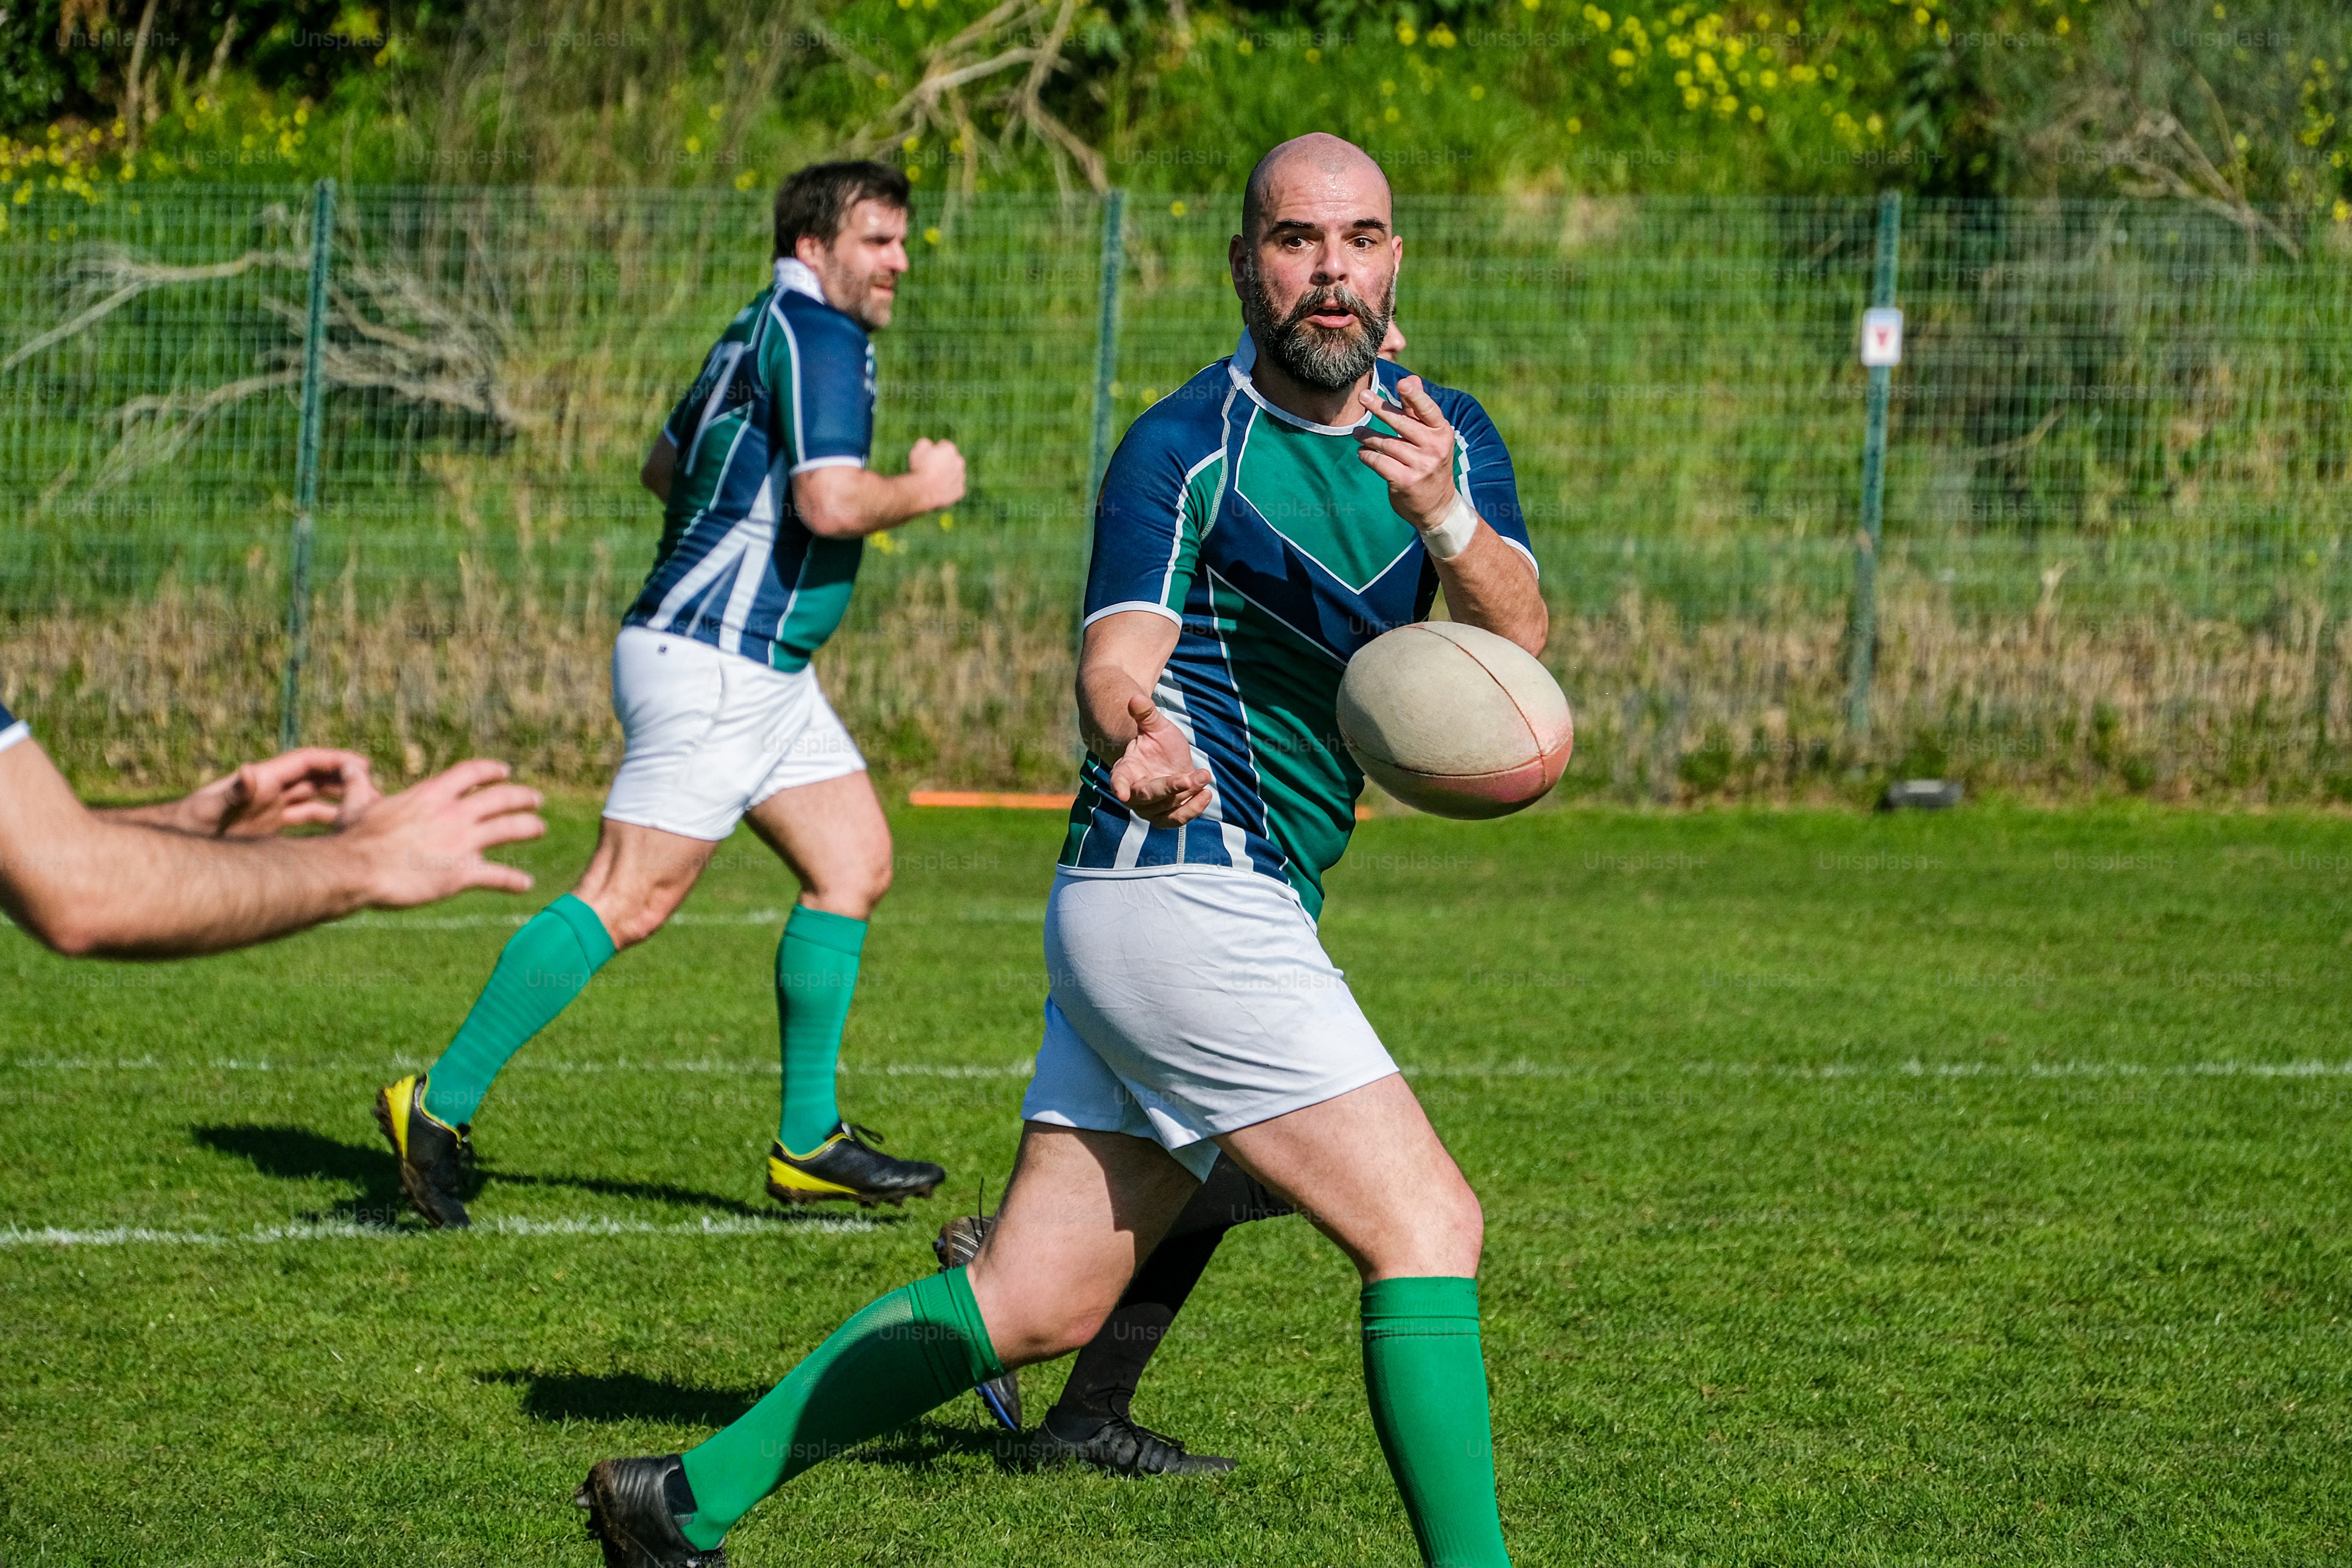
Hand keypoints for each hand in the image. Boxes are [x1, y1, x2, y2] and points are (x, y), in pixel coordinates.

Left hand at [167, 748, 379, 837]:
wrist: (175, 840)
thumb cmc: (188, 823)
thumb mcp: (211, 808)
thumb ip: (234, 792)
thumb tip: (248, 771)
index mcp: (263, 779)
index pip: (306, 762)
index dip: (335, 760)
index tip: (363, 764)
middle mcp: (270, 791)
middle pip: (315, 778)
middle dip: (344, 778)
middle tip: (375, 789)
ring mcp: (271, 810)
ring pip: (314, 800)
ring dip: (339, 801)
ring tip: (367, 811)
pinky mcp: (269, 829)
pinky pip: (305, 821)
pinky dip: (326, 823)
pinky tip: (343, 834)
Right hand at [337, 759, 547, 907]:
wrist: (357, 868)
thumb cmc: (353, 837)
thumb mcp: (356, 803)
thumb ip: (358, 785)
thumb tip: (349, 766)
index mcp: (432, 794)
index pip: (471, 773)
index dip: (490, 770)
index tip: (504, 771)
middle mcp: (454, 814)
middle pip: (500, 798)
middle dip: (521, 797)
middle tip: (536, 799)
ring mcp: (462, 843)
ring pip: (509, 829)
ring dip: (529, 827)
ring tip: (540, 828)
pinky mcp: (463, 874)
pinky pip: (498, 876)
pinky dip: (515, 881)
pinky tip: (526, 885)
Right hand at [907, 437, 966, 512]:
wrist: (924, 491)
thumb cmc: (920, 468)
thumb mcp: (918, 449)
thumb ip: (925, 444)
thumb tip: (929, 445)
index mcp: (949, 449)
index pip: (943, 446)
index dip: (934, 451)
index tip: (928, 457)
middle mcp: (959, 461)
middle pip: (951, 460)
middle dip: (943, 463)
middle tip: (931, 470)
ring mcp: (961, 477)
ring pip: (954, 475)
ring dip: (946, 476)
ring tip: (933, 482)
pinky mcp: (960, 491)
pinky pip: (954, 488)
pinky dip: (948, 489)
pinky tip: (938, 490)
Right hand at [1107, 694, 1212, 828]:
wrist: (1169, 758)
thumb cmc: (1157, 740)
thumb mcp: (1155, 725)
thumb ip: (1145, 715)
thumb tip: (1135, 698)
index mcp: (1126, 771)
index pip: (1118, 780)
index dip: (1119, 786)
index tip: (1121, 793)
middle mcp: (1135, 794)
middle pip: (1147, 796)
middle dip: (1169, 788)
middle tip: (1190, 778)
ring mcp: (1151, 808)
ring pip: (1164, 812)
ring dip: (1186, 798)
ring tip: (1203, 776)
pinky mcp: (1168, 815)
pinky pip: (1178, 819)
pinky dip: (1193, 809)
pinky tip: (1206, 793)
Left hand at [1353, 375, 1457, 530]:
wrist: (1437, 505)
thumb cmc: (1430, 462)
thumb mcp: (1430, 436)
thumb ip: (1417, 409)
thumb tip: (1410, 378)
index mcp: (1442, 432)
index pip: (1428, 410)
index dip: (1415, 396)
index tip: (1402, 383)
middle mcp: (1434, 448)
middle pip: (1401, 423)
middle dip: (1380, 408)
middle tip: (1363, 396)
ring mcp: (1421, 466)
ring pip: (1386, 444)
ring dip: (1367, 436)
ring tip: (1357, 432)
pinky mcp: (1405, 481)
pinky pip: (1379, 462)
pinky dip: (1367, 455)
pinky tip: (1363, 452)